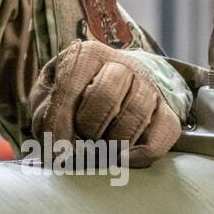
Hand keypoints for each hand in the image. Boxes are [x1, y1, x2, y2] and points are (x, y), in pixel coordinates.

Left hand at [30, 40, 181, 168]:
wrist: (113, 87)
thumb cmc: (71, 93)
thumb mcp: (49, 95)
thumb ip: (46, 114)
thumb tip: (57, 145)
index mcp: (87, 55)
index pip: (71, 86)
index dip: (60, 121)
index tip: (55, 147)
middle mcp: (123, 64)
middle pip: (107, 97)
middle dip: (89, 127)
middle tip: (82, 141)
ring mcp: (148, 86)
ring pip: (136, 116)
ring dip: (113, 143)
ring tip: (100, 149)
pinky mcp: (167, 110)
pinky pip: (164, 133)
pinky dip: (143, 153)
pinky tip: (123, 158)